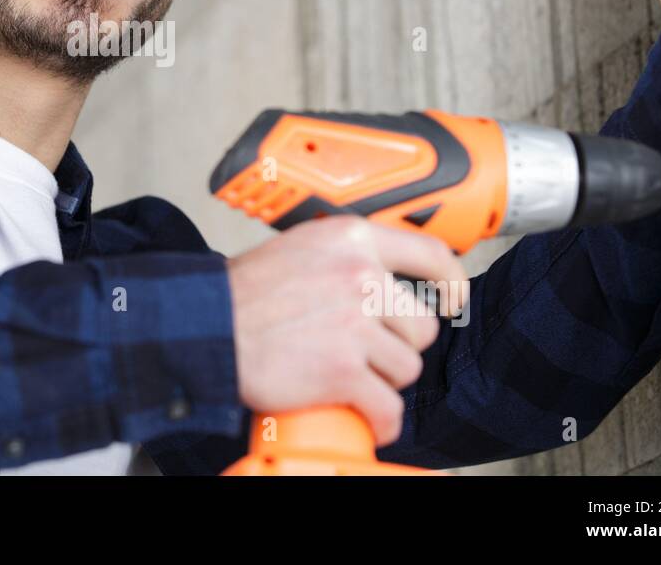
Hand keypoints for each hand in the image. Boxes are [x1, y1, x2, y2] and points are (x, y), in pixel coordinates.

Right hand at [226, 215, 469, 445]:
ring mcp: (353, 322)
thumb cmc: (242, 293)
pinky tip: (368, 418)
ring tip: (349, 378)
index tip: (454, 299)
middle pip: (421, 325)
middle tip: (362, 352)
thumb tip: (383, 281)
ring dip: (382, 380)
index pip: (430, 252)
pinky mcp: (343, 369)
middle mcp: (359, 275)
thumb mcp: (299, 249)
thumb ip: (344, 257)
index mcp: (350, 239)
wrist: (206, 325)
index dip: (452, 281)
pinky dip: (381, 421)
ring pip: (406, 367)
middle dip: (396, 345)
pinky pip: (388, 407)